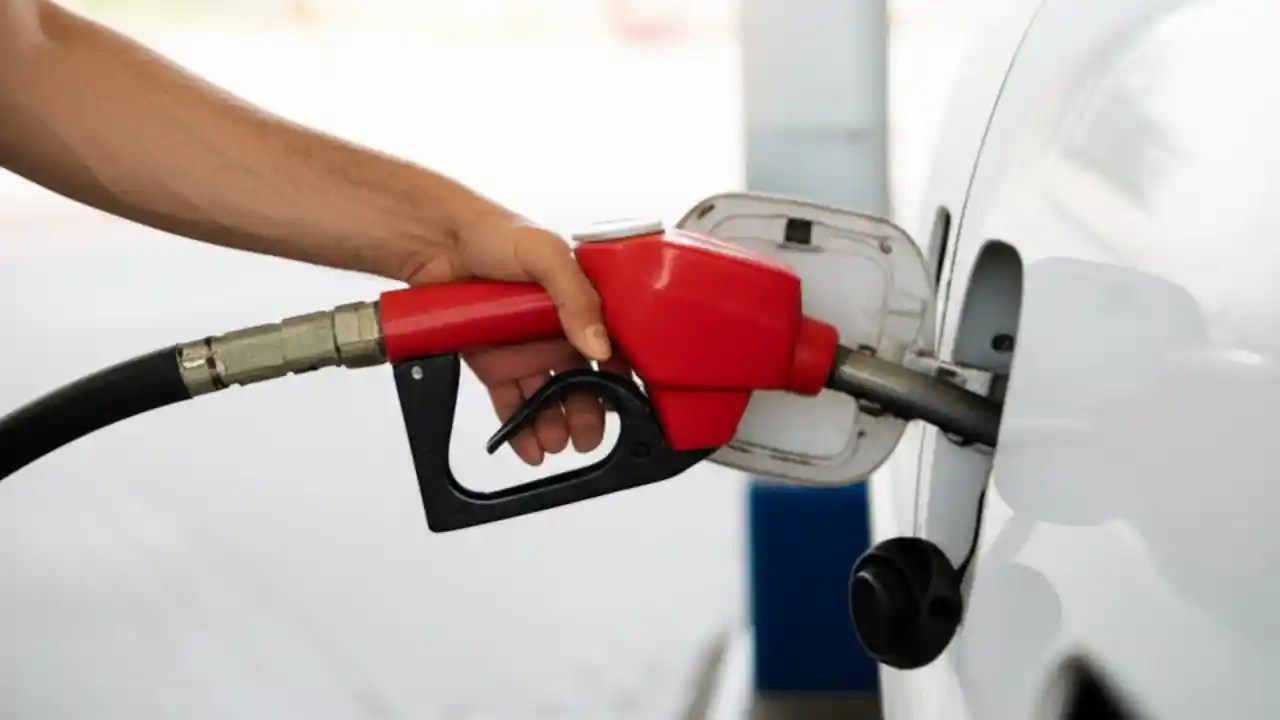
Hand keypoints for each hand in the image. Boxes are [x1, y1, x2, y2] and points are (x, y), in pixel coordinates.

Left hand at [401, 208, 626, 464]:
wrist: (435, 240)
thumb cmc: (493, 232)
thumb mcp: (546, 254)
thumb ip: (577, 296)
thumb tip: (599, 343)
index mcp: (581, 302)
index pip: (611, 348)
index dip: (617, 379)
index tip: (620, 404)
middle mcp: (556, 329)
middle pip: (581, 383)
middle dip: (587, 414)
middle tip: (586, 437)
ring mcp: (525, 349)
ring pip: (547, 399)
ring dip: (554, 425)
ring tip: (555, 443)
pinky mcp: (494, 364)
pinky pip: (511, 402)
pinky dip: (519, 427)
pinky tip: (528, 445)